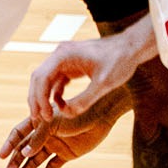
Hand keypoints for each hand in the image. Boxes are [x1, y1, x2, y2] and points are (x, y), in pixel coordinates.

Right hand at [0, 107, 117, 167]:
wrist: (101, 114)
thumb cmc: (75, 113)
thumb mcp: (53, 124)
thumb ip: (39, 138)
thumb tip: (24, 154)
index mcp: (38, 121)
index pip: (18, 135)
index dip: (9, 145)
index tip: (1, 157)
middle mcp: (44, 134)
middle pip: (25, 151)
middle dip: (15, 163)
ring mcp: (55, 145)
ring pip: (36, 161)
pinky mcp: (67, 154)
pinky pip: (53, 167)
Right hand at [28, 24, 152, 123]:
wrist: (131, 48)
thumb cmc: (119, 61)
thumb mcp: (104, 83)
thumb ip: (85, 99)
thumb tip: (66, 114)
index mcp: (64, 55)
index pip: (41, 78)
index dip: (40, 99)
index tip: (45, 116)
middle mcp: (60, 55)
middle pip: (38, 78)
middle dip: (36, 99)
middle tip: (38, 119)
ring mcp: (64, 60)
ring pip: (45, 80)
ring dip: (43, 97)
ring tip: (46, 116)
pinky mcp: (70, 65)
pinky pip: (56, 80)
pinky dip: (55, 94)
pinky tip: (60, 106)